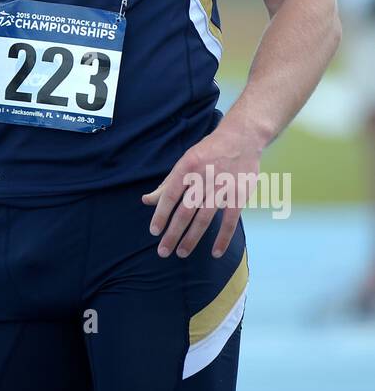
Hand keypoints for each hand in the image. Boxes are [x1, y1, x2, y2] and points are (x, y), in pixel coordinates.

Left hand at [141, 122, 261, 259]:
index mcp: (186, 168)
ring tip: (181, 253)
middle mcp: (203, 179)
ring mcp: (222, 189)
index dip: (160, 215)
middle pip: (184, 212)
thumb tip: (147, 201)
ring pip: (204, 219)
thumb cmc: (209, 151)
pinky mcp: (239, 196)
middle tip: (163, 251)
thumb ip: (167, 183)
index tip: (154, 232)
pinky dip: (223, 238)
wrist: (242, 137)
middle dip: (173, 234)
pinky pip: (230, 222)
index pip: (170, 196)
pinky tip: (215, 252)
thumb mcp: (185, 161)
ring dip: (191, 239)